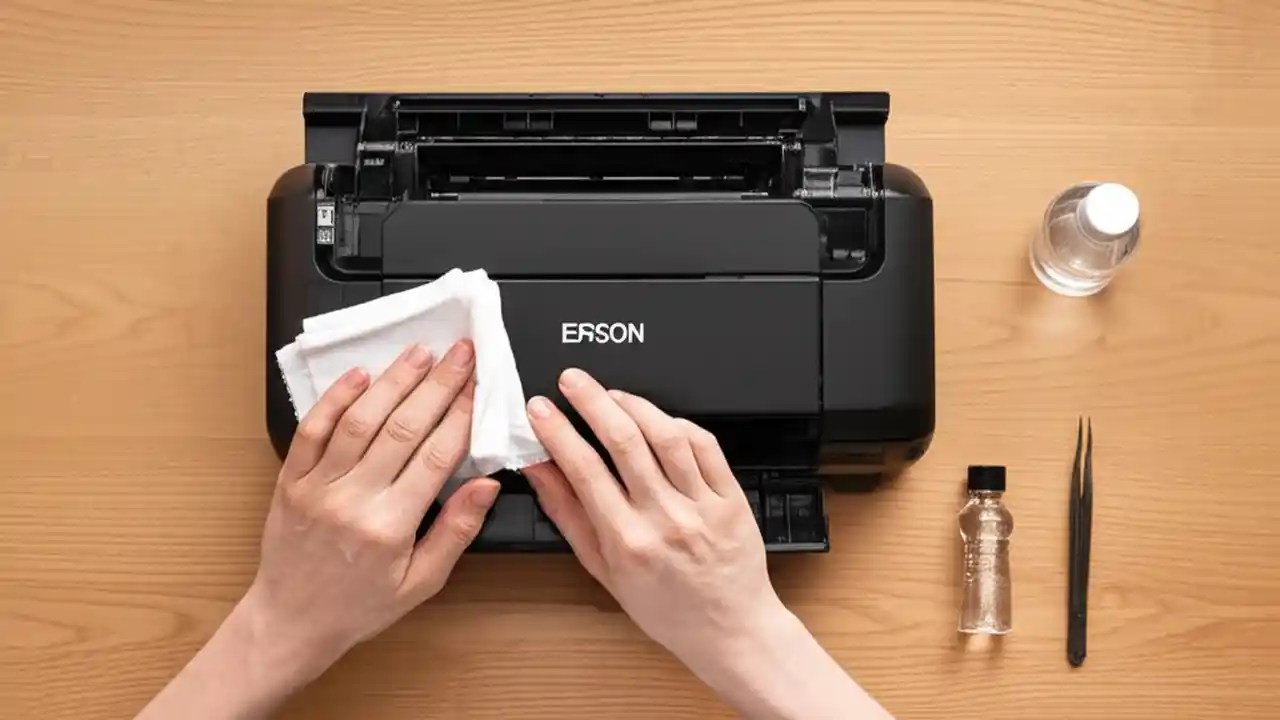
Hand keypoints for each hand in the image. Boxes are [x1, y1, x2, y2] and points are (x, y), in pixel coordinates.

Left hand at [138, 341, 499, 719]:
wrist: (291, 621)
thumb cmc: (360, 605)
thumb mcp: (423, 582)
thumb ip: (456, 530)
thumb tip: (487, 485)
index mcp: (390, 527)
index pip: (435, 456)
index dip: (461, 415)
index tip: (478, 386)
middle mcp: (353, 500)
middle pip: (402, 428)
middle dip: (437, 384)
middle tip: (460, 353)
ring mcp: (317, 487)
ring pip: (359, 420)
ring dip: (393, 381)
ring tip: (420, 353)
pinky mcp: (290, 480)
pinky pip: (312, 429)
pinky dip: (336, 398)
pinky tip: (361, 374)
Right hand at [523, 368, 778, 665]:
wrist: (729, 630)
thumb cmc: (666, 607)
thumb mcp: (603, 570)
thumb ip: (569, 515)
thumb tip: (541, 471)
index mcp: (628, 542)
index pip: (585, 470)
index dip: (558, 431)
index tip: (541, 410)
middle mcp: (665, 519)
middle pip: (624, 441)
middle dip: (591, 400)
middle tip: (572, 381)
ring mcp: (701, 506)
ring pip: (666, 436)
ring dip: (634, 404)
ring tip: (611, 392)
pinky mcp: (730, 498)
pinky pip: (705, 446)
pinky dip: (678, 423)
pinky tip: (659, 418)